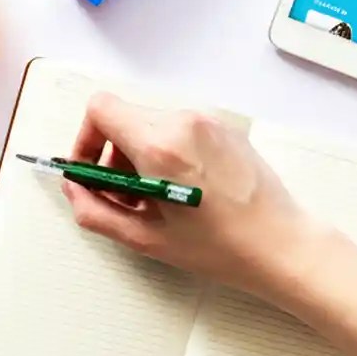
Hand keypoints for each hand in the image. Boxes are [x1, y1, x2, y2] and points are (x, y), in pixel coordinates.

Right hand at [61, 92, 323, 299]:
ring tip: (156, 200)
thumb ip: (96, 211)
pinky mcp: (226, 128)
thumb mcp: (146, 238)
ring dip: (142, 157)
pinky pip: (181, 130)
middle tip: (126, 198)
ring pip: (153, 125)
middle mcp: (185, 123)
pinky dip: (169, 153)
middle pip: (125, 119)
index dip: (85, 140)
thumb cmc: (222, 247)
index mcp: (161, 145)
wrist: (281, 244)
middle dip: (114, 156)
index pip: (101, 109)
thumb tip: (75, 189)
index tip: (91, 171)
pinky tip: (182, 191)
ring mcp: (209, 122)